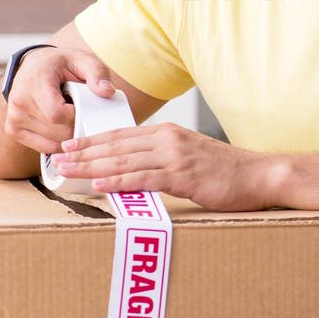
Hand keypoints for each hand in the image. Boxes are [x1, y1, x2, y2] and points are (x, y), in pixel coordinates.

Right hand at [5, 47, 115, 155]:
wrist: (34, 65)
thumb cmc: (60, 64)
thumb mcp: (82, 60)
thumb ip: (97, 73)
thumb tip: (108, 92)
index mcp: (34, 82)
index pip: (56, 114)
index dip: (77, 116)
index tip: (85, 107)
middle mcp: (19, 101)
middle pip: (56, 131)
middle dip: (76, 126)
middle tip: (81, 112)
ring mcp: (14, 117)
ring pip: (51, 142)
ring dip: (67, 134)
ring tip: (69, 115)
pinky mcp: (13, 130)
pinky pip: (43, 147)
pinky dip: (58, 142)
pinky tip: (61, 126)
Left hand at [49, 122, 279, 211]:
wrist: (259, 175)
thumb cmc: (227, 171)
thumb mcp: (192, 157)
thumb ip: (166, 160)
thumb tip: (139, 171)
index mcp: (169, 133)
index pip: (123, 135)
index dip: (95, 140)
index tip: (72, 144)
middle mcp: (168, 139)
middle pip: (117, 145)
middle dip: (85, 151)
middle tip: (59, 157)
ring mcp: (175, 156)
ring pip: (124, 160)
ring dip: (92, 166)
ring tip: (69, 171)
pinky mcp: (182, 175)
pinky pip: (142, 178)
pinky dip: (118, 180)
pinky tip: (99, 184)